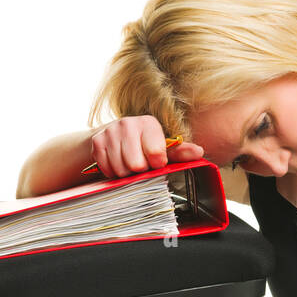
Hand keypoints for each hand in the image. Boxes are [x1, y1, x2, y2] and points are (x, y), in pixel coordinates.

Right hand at [88, 115, 203, 178]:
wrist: (113, 137)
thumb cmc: (144, 144)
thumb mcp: (164, 147)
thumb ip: (180, 152)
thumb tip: (199, 152)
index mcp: (149, 123)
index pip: (155, 153)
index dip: (157, 164)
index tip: (157, 162)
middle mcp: (128, 123)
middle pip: (137, 165)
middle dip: (141, 170)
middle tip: (142, 164)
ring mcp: (110, 132)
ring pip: (121, 170)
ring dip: (127, 173)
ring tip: (130, 163)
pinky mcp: (97, 142)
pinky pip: (108, 170)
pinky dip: (113, 172)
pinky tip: (118, 163)